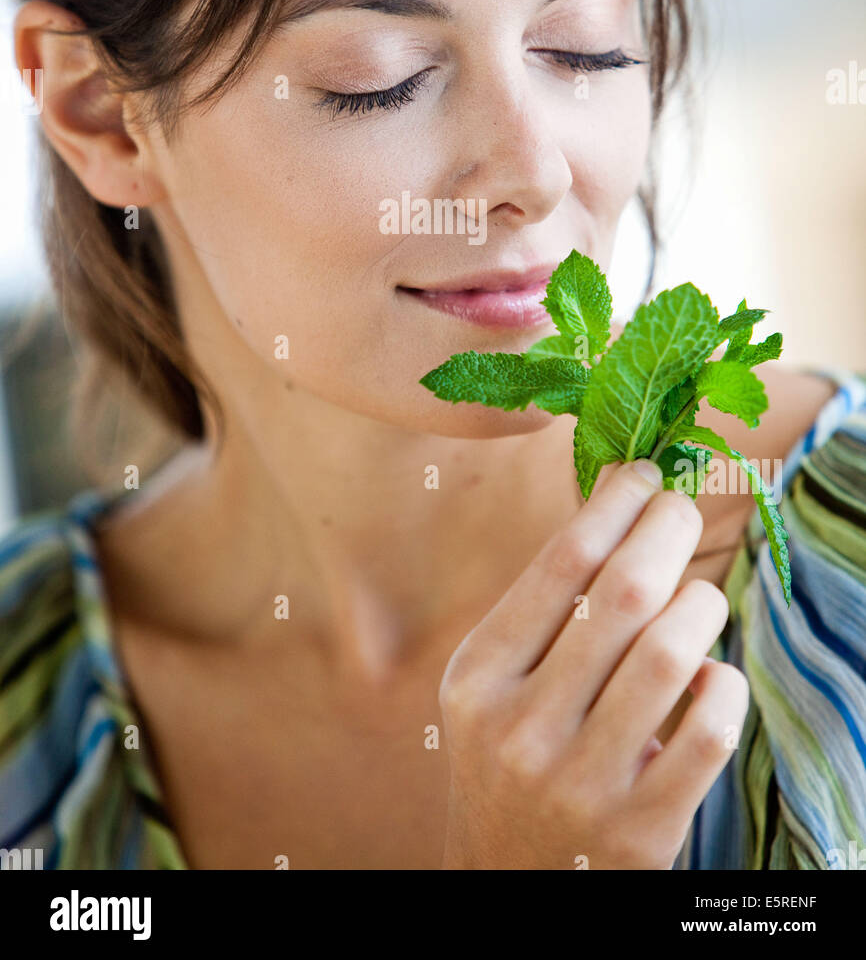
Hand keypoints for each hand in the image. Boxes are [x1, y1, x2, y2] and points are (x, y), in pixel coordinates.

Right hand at [438, 458, 748, 868]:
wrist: (509, 882)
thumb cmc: (511, 756)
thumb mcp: (495, 684)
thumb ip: (544, 608)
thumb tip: (617, 497)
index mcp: (477, 678)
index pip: (560, 563)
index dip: (614, 504)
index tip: (645, 470)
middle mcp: (520, 729)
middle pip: (622, 594)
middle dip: (667, 529)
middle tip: (684, 506)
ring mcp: (580, 784)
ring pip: (671, 653)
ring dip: (702, 604)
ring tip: (701, 595)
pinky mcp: (640, 832)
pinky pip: (710, 731)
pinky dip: (724, 685)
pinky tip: (711, 675)